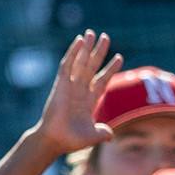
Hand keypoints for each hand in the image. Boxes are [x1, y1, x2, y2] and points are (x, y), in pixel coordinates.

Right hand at [34, 31, 121, 156]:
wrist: (55, 140)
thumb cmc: (71, 140)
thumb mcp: (92, 136)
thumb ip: (102, 133)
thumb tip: (110, 136)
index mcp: (89, 101)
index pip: (102, 80)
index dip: (110, 69)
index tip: (119, 57)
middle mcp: (80, 90)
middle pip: (92, 66)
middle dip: (99, 52)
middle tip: (106, 37)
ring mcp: (70, 86)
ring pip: (81, 63)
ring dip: (87, 48)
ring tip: (93, 33)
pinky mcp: (60, 84)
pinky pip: (68, 65)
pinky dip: (73, 52)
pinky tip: (80, 41)